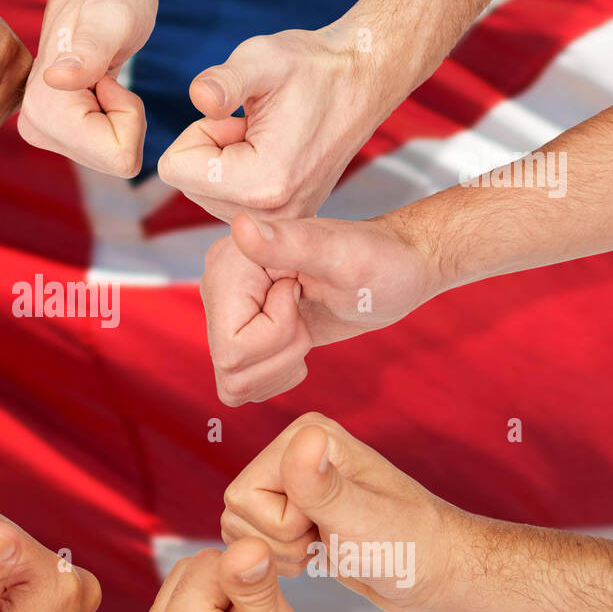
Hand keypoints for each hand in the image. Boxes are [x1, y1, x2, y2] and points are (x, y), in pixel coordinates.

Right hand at [18, 0, 156, 176]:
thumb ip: (89, 51)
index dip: (131, 115)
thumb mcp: (112, 20)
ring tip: (102, 77)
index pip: (119, 157)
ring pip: (113, 157)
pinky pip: (109, 149)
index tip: (109, 76)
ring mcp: (44, 132)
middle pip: (114, 161)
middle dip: (125, 118)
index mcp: (44, 113)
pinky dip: (115, 117)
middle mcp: (35, 129)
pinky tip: (98, 86)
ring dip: (120, 116)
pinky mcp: (56, 132)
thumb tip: (56, 80)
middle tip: (108, 75)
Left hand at [158, 24, 390, 220]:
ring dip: (223, 160)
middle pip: (187, 184)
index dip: (199, 131)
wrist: (361, 79)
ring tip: (267, 136)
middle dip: (209, 149)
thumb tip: (199, 96)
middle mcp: (272, 216)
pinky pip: (228, 200)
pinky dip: (238, 173)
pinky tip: (273, 151)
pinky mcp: (284, 220)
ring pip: (205, 193)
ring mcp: (281, 222)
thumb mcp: (262, 59)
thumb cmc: (311, 65)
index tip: (238, 117)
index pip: (174, 169)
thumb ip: (225, 80)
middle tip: (255, 125)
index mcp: (262, 184)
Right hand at [202, 211, 439, 404]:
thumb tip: (241, 227)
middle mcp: (218, 287)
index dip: (278, 336)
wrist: (394, 270)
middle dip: (284, 352)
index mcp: (228, 263)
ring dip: (281, 365)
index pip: (231, 347)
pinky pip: (238, 384)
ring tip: (304, 326)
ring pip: (234, 382)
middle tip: (308, 314)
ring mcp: (227, 314)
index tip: (303, 294)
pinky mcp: (241, 335)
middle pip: (230, 367)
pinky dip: (276, 376)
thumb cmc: (380, 258)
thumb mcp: (341, 253)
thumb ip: (288, 241)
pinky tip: (297, 342)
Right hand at [220, 412, 465, 611]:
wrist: (433, 571)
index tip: (331, 525)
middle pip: (238, 510)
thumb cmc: (410, 544)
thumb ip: (323, 486)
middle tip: (329, 538)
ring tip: (327, 545)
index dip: (283, 523)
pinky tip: (319, 552)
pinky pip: (252, 538)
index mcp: (307, 435)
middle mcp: (294, 450)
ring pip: (241, 527)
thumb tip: (304, 437)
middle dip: (282, 540)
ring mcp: (289, 480)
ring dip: (282, 553)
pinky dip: (282, 559)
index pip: (245, 492)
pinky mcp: (288, 508)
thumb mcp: (364, 520)